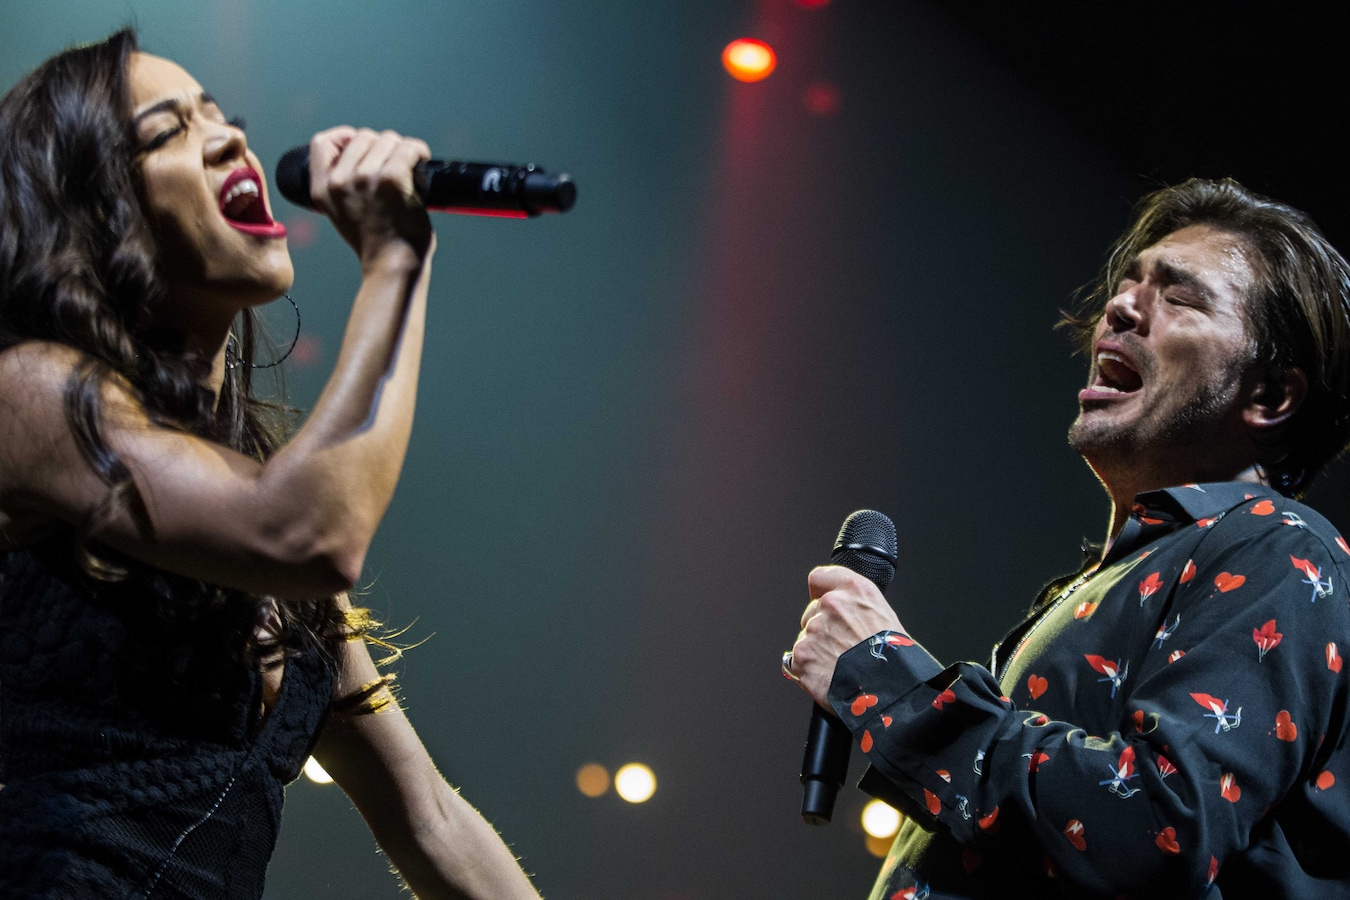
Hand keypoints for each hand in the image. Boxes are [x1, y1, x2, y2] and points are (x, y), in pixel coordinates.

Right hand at [306, 126, 433, 265]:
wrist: (392, 266)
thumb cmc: (376, 243)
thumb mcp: (341, 213)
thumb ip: (342, 186)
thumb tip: (365, 156)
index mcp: (321, 189)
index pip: (321, 143)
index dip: (343, 137)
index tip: (360, 143)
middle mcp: (339, 181)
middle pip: (362, 137)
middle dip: (382, 146)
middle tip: (396, 163)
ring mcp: (365, 178)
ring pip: (387, 140)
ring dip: (402, 149)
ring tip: (410, 166)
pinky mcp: (392, 179)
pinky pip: (408, 148)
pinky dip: (418, 151)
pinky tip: (422, 161)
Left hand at [790, 565, 903, 706]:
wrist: (890, 691)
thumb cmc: (895, 659)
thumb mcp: (885, 617)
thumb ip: (858, 607)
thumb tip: (847, 615)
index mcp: (855, 590)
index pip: (820, 578)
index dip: (820, 593)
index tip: (822, 601)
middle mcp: (832, 604)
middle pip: (812, 611)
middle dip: (822, 628)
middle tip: (842, 647)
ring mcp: (814, 630)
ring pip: (806, 637)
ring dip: (817, 650)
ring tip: (841, 666)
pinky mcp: (802, 655)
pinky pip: (799, 661)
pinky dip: (810, 671)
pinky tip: (830, 677)